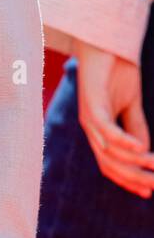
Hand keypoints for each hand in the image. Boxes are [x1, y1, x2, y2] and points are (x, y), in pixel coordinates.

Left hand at [71, 37, 153, 197]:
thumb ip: (136, 126)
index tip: (148, 193)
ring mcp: (89, 118)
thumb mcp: (130, 104)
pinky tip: (140, 148)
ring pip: (108, 151)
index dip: (128, 181)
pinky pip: (107, 129)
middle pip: (109, 165)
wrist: (106, 44)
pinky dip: (123, 140)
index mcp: (99, 132)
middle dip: (133, 178)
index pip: (111, 166)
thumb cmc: (116, 71)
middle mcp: (91, 129)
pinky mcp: (91, 103)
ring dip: (133, 161)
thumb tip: (144, 151)